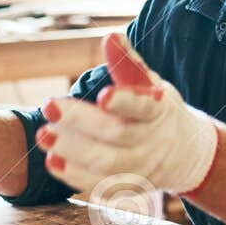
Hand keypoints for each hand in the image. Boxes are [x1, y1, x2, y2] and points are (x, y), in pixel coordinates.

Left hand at [36, 32, 218, 194]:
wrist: (182, 154)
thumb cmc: (156, 110)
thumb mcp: (152, 84)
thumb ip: (128, 65)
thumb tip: (111, 37)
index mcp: (158, 112)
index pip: (143, 106)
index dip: (125, 101)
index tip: (103, 94)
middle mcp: (150, 142)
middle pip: (117, 134)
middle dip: (81, 122)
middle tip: (49, 106)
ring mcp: (139, 168)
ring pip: (106, 163)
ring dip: (72, 151)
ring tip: (43, 135)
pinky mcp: (126, 187)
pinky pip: (99, 185)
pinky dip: (75, 176)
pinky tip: (52, 161)